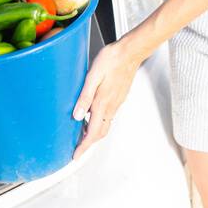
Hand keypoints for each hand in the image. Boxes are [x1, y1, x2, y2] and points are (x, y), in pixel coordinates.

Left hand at [71, 39, 143, 161]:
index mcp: (102, 103)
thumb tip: (77, 116)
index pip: (93, 132)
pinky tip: (93, 116)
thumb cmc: (111, 60)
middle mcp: (111, 106)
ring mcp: (116, 103)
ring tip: (82, 135)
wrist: (130, 52)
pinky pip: (109, 116)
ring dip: (94, 134)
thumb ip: (84, 97)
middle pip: (100, 133)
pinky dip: (100, 123)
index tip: (77, 155)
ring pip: (105, 125)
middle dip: (89, 144)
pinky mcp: (119, 97)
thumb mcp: (92, 76)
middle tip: (78, 148)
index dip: (84, 146)